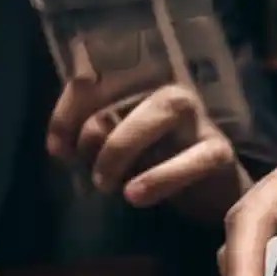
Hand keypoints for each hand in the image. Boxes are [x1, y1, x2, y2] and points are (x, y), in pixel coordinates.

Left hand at [47, 82, 249, 224]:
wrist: (212, 195)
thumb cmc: (157, 167)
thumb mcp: (117, 154)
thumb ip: (89, 143)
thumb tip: (60, 148)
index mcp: (140, 87)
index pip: (97, 79)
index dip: (69, 112)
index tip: (58, 151)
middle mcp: (169, 91)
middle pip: (124, 95)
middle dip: (95, 135)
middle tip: (92, 175)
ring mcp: (198, 118)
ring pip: (159, 112)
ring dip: (122, 148)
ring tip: (108, 186)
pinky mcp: (218, 150)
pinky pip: (192, 158)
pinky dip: (160, 177)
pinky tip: (136, 196)